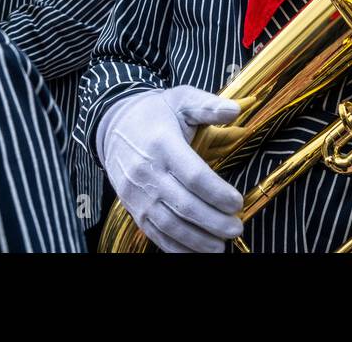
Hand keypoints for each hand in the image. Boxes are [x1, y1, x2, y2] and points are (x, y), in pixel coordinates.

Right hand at [97, 85, 242, 252]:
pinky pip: (155, 234)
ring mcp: (137, 194)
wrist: (114, 125)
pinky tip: (196, 252)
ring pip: (170, 225)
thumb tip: (235, 110)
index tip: (237, 202)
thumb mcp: (181, 99)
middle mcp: (147, 172)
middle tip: (236, 227)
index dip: (217, 193)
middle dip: (214, 221)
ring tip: (221, 245)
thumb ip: (207, 105)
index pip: (194, 176)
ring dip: (198, 240)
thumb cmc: (155, 113)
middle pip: (184, 205)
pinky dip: (176, 248)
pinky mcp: (133, 208)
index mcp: (162, 144)